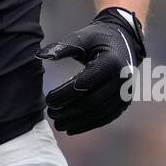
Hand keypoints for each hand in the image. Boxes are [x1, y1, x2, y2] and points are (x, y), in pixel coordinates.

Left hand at [36, 7, 146, 134]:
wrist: (125, 41)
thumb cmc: (99, 38)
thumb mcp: (83, 37)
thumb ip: (63, 47)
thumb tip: (40, 55)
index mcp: (111, 62)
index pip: (85, 83)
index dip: (65, 94)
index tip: (48, 99)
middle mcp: (122, 80)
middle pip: (93, 102)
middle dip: (69, 110)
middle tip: (50, 114)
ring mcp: (125, 93)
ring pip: (100, 113)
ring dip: (78, 121)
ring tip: (58, 124)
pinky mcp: (124, 101)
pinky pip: (107, 117)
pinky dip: (89, 125)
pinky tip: (72, 128)